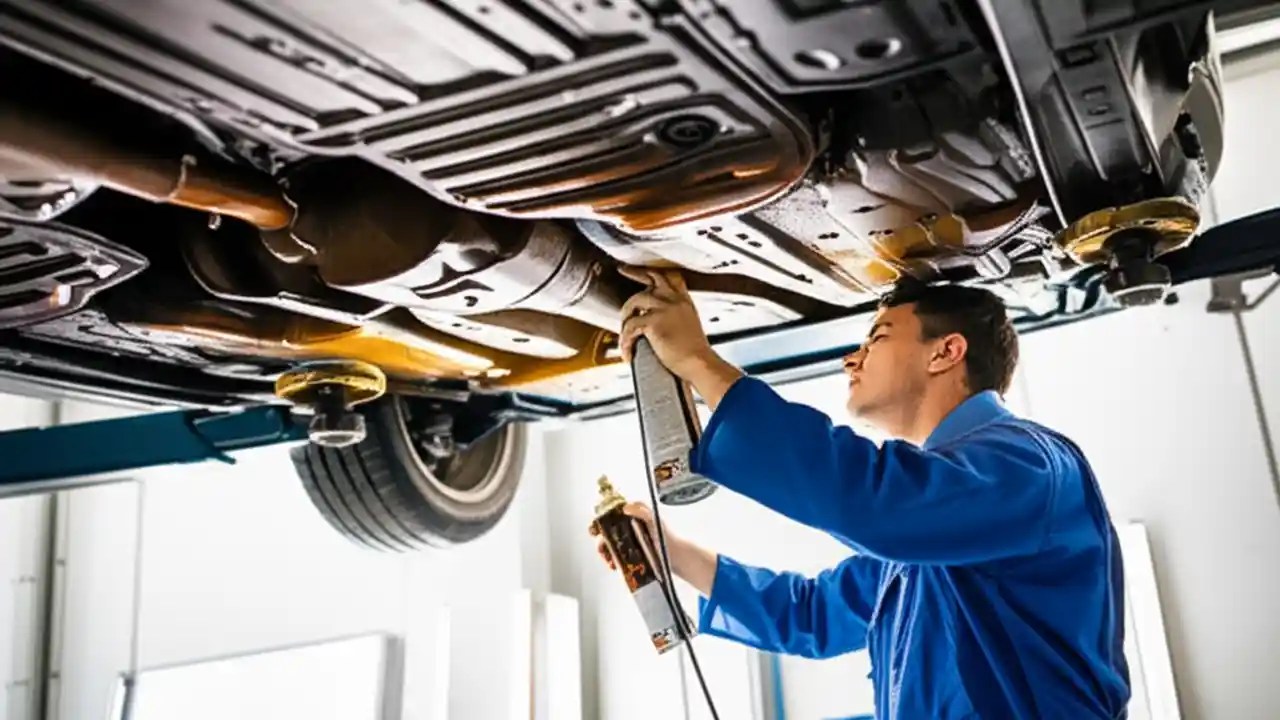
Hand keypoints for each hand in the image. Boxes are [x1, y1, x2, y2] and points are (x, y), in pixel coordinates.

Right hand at [588, 501, 718, 595]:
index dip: (600, 519)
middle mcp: (628, 525)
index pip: (611, 512)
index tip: (595, 528)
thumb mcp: (654, 521)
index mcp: (632, 514)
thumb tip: (625, 507)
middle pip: (606, 529)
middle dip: (601, 539)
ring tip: (609, 560)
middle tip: (602, 549)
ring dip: (605, 552)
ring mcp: (628, 539)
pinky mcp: (630, 552)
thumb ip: (641, 511)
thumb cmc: (666, 537)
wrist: (677, 557)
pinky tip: (614, 565)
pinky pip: (615, 555)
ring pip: (609, 543)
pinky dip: (611, 560)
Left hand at [618, 266, 716, 380]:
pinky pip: (630, 327)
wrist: (699, 364)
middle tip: (623, 270)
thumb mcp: (689, 325)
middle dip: (635, 272)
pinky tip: (628, 352)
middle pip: (652, 277)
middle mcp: (675, 301)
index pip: (670, 276)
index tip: (641, 270)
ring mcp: (664, 309)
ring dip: (625, 318)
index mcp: (684, 301)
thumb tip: (652, 318)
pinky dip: (625, 341)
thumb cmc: (695, 353)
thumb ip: (674, 316)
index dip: (653, 271)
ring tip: (624, 333)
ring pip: (634, 301)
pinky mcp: (653, 322)